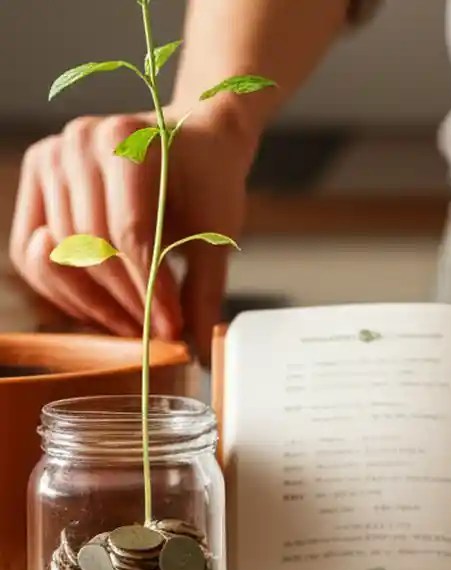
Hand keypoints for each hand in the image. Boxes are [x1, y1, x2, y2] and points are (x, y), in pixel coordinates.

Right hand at [8, 107, 256, 363]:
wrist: (193, 140)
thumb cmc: (208, 180)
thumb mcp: (216, 229)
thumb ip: (205, 286)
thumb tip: (197, 346)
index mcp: (129, 139)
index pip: (132, 231)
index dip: (150, 289)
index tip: (172, 328)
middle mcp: (79, 142)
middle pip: (91, 245)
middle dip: (124, 300)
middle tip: (154, 335)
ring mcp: (50, 158)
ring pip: (59, 255)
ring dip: (95, 303)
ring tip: (134, 328)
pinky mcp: (34, 181)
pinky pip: (33, 254)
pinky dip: (65, 291)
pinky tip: (102, 311)